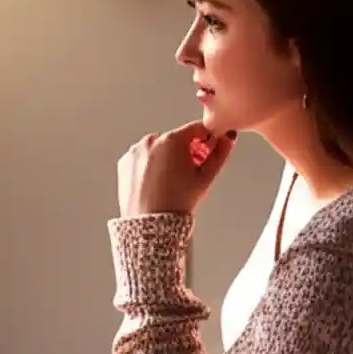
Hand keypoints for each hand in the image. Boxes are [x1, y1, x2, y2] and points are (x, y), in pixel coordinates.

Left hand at [117, 121, 235, 217]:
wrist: (151, 225)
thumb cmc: (177, 203)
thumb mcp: (205, 178)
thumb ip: (220, 153)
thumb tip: (228, 139)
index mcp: (173, 140)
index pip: (196, 128)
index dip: (205, 140)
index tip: (205, 153)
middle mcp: (151, 141)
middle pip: (175, 139)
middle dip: (183, 152)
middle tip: (185, 174)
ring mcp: (135, 151)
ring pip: (157, 148)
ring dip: (164, 158)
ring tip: (168, 181)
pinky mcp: (124, 163)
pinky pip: (141, 158)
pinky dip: (148, 166)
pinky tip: (154, 183)